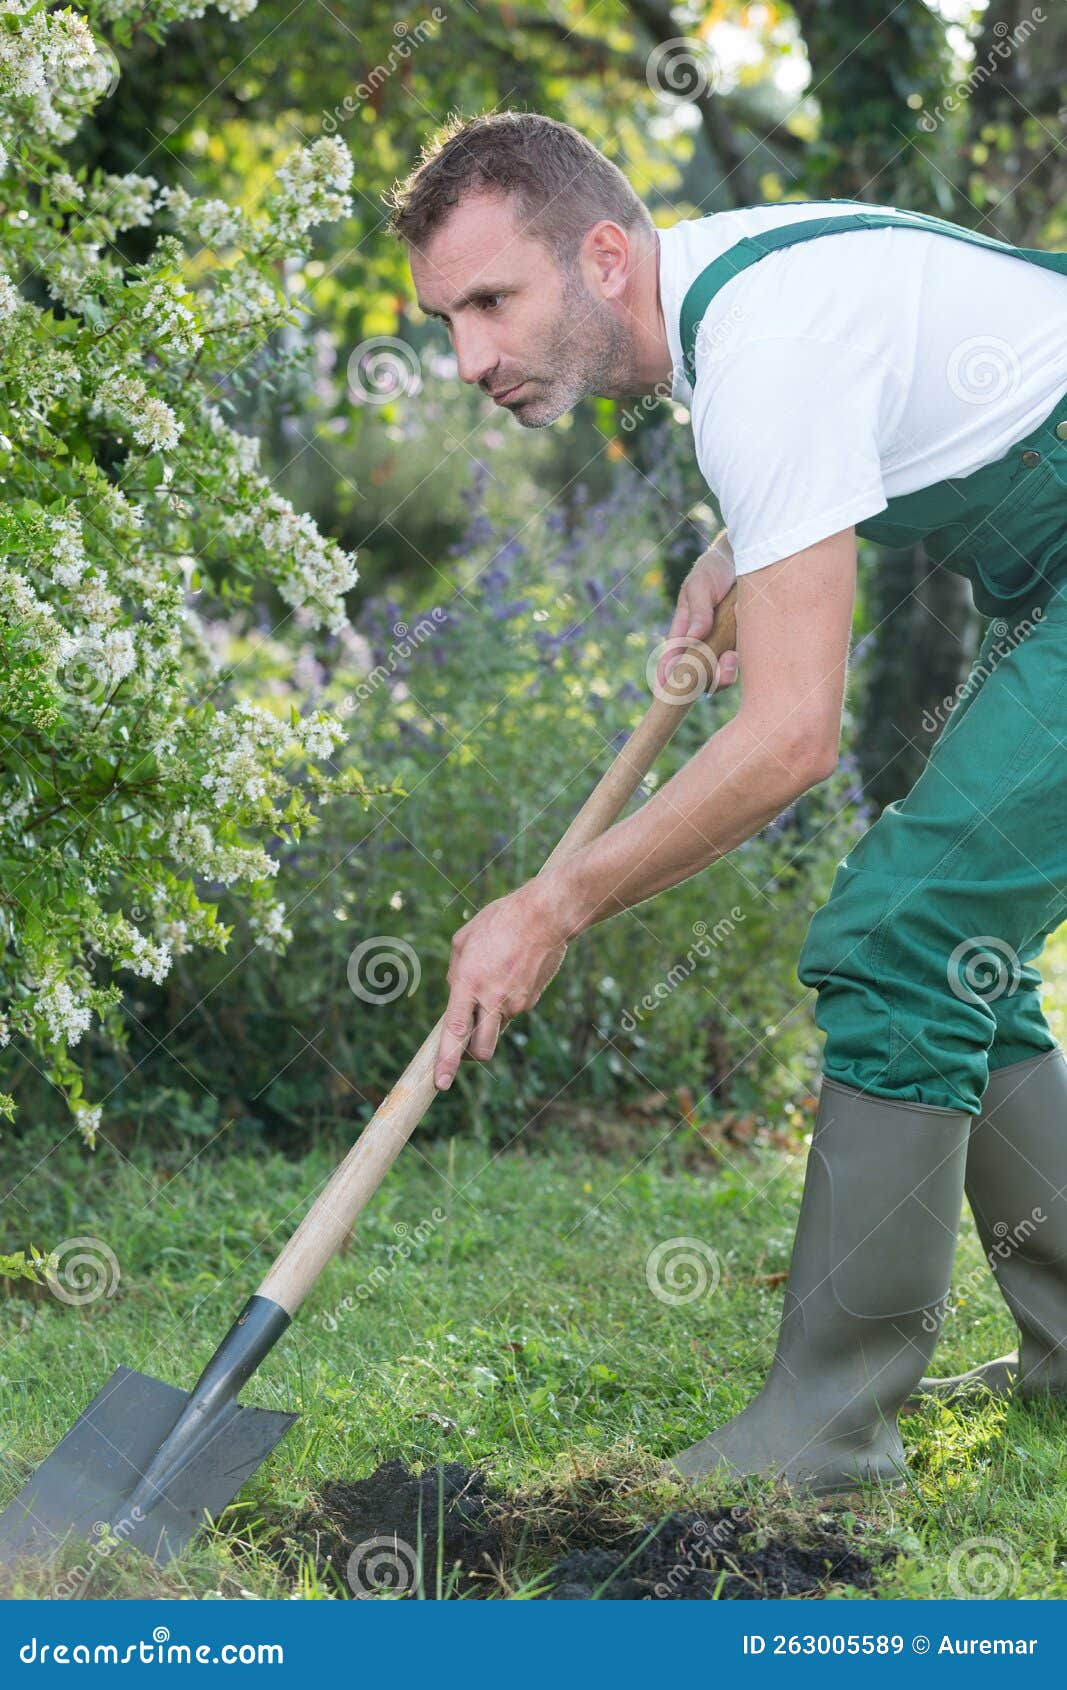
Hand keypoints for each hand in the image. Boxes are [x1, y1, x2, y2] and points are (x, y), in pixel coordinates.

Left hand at [433, 878, 570, 1089]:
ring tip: (491, 987)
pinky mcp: (531, 1001)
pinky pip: (511, 1013)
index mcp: (468, 982)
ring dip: (488, 1022)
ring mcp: (516, 1003)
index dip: (446, 1062)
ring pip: (496, 1030)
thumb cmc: (500, 921)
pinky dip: (504, 1005)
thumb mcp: (463, 940)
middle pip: (481, 1050)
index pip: (455, 1032)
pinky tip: (508, 977)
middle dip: (470, 1056)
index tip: (440, 1084)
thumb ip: (454, 973)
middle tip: (462, 1045)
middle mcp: (492, 999)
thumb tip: (455, 995)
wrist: (546, 916)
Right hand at [656, 535, 738, 692]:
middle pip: (695, 675)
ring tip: (732, 655)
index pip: (669, 659)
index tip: (662, 691)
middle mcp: (701, 642)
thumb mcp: (701, 586)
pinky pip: (740, 664)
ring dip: (724, 672)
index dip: (663, 678)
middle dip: (704, 680)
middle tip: (719, 665)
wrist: (746, 557)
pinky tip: (741, 642)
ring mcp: (722, 645)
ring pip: (719, 675)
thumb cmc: (716, 569)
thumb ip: (697, 612)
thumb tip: (694, 638)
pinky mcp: (742, 644)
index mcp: (683, 630)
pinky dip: (740, 659)